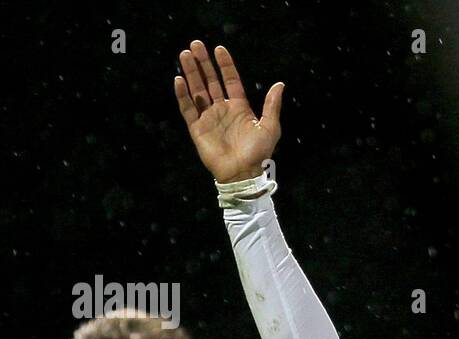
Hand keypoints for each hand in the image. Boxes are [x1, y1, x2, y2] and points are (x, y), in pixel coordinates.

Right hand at [174, 40, 282, 182]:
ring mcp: (208, 118)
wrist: (242, 173)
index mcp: (240, 107)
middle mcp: (222, 109)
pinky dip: (182, 94)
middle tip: (196, 44)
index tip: (219, 49)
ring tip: (185, 54)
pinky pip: (187, 108)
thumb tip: (280, 84)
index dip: (225, 65)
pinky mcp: (197, 128)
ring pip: (197, 90)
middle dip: (203, 63)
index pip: (230, 80)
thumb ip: (272, 105)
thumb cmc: (258, 153)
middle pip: (210, 81)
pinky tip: (179, 79)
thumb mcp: (270, 127)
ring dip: (191, 72)